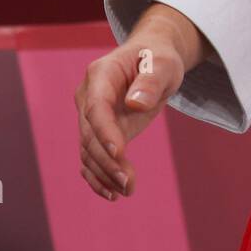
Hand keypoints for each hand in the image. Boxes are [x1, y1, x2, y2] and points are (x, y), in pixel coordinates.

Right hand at [73, 7, 199, 201]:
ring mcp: (89, 115)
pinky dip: (98, 176)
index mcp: (101, 74)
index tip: (118, 153)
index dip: (105, 131)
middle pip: (90, 134)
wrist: (152, 60)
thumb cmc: (158, 58)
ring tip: (126, 191)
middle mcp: (88, 96)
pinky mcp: (97, 131)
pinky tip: (112, 193)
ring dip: (104, 173)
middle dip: (106, 161)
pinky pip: (91, 157)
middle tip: (128, 183)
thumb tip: (135, 104)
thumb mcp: (163, 63)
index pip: (96, 106)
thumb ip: (151, 80)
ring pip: (88, 150)